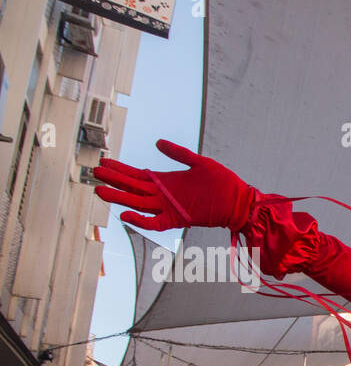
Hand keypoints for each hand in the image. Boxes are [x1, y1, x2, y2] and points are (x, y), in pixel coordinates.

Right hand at [93, 139, 255, 231]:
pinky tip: (125, 215)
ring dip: (119, 198)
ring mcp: (170, 208)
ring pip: (138, 204)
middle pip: (132, 189)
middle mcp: (165, 195)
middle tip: (94, 174)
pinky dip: (141, 221)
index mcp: (167, 181)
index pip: (137, 175)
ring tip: (100, 191)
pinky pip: (155, 223)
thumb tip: (158, 142)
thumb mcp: (199, 162)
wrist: (240, 201)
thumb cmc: (223, 183)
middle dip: (114, 181)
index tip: (104, 161)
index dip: (121, 169)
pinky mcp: (179, 219)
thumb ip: (179, 153)